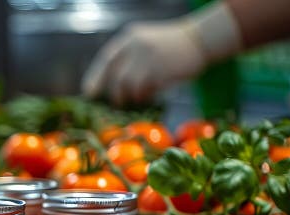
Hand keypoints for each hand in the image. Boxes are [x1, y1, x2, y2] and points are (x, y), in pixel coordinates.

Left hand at [82, 2, 241, 104]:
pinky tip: (151, 95)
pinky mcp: (162, 71)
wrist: (200, 40)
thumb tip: (108, 84)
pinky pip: (146, 90)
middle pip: (116, 77)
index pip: (106, 60)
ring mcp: (149, 59)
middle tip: (119, 102)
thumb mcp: (144, 42)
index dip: (96, 78)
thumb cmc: (169, 46)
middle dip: (115, 94)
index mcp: (129, 38)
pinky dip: (145, 96)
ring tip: (139, 97)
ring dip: (132, 96)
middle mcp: (136, 46)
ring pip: (130, 86)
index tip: (89, 93)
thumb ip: (127, 57)